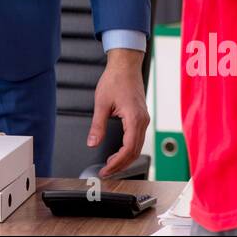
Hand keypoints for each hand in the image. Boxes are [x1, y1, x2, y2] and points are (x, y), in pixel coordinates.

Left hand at [91, 49, 148, 176]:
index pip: (128, 149)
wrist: (126, 65)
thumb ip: (97, 126)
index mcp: (134, 118)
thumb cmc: (115, 79)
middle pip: (135, 151)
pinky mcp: (141, 117)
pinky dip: (129, 149)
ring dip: (125, 158)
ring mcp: (143, 119)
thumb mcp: (101, 103)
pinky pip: (137, 138)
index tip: (106, 169)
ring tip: (111, 165)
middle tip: (106, 172)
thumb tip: (93, 142)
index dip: (117, 162)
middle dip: (121, 165)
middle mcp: (142, 120)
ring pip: (137, 146)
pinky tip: (118, 152)